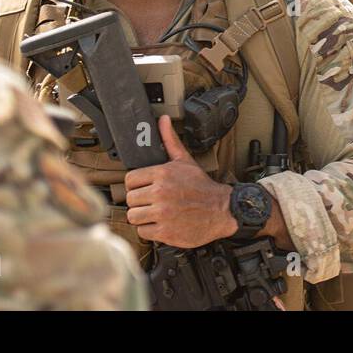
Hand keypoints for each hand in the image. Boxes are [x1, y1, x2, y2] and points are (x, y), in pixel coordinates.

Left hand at [124, 115, 236, 247]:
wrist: (222, 209)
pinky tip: (162, 223)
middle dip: (140, 201)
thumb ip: (170, 140)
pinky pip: (143, 232)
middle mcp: (161, 193)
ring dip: (143, 217)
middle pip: (130, 199)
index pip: (130, 180)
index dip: (136, 185)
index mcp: (163, 174)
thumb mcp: (185, 161)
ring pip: (133, 216)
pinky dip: (150, 230)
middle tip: (152, 202)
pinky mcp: (165, 232)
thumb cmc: (202, 187)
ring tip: (155, 213)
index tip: (145, 188)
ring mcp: (163, 213)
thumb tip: (163, 120)